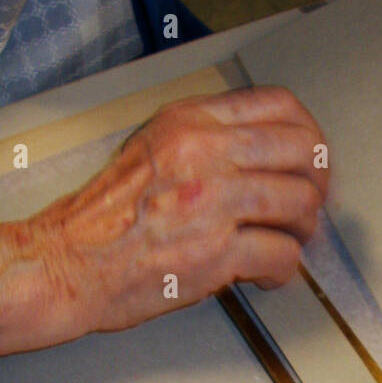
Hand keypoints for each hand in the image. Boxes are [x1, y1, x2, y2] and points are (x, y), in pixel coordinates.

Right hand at [0, 86, 328, 358]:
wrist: (65, 263)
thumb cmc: (100, 219)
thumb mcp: (150, 150)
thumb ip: (203, 143)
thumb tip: (258, 158)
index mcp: (190, 123)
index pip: (280, 106)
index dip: (308, 137)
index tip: (307, 163)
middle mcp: (205, 153)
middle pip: (303, 151)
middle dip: (316, 183)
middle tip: (308, 207)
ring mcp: (213, 202)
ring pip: (300, 203)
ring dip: (303, 229)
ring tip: (287, 242)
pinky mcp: (216, 253)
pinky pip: (283, 255)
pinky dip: (284, 271)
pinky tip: (267, 276)